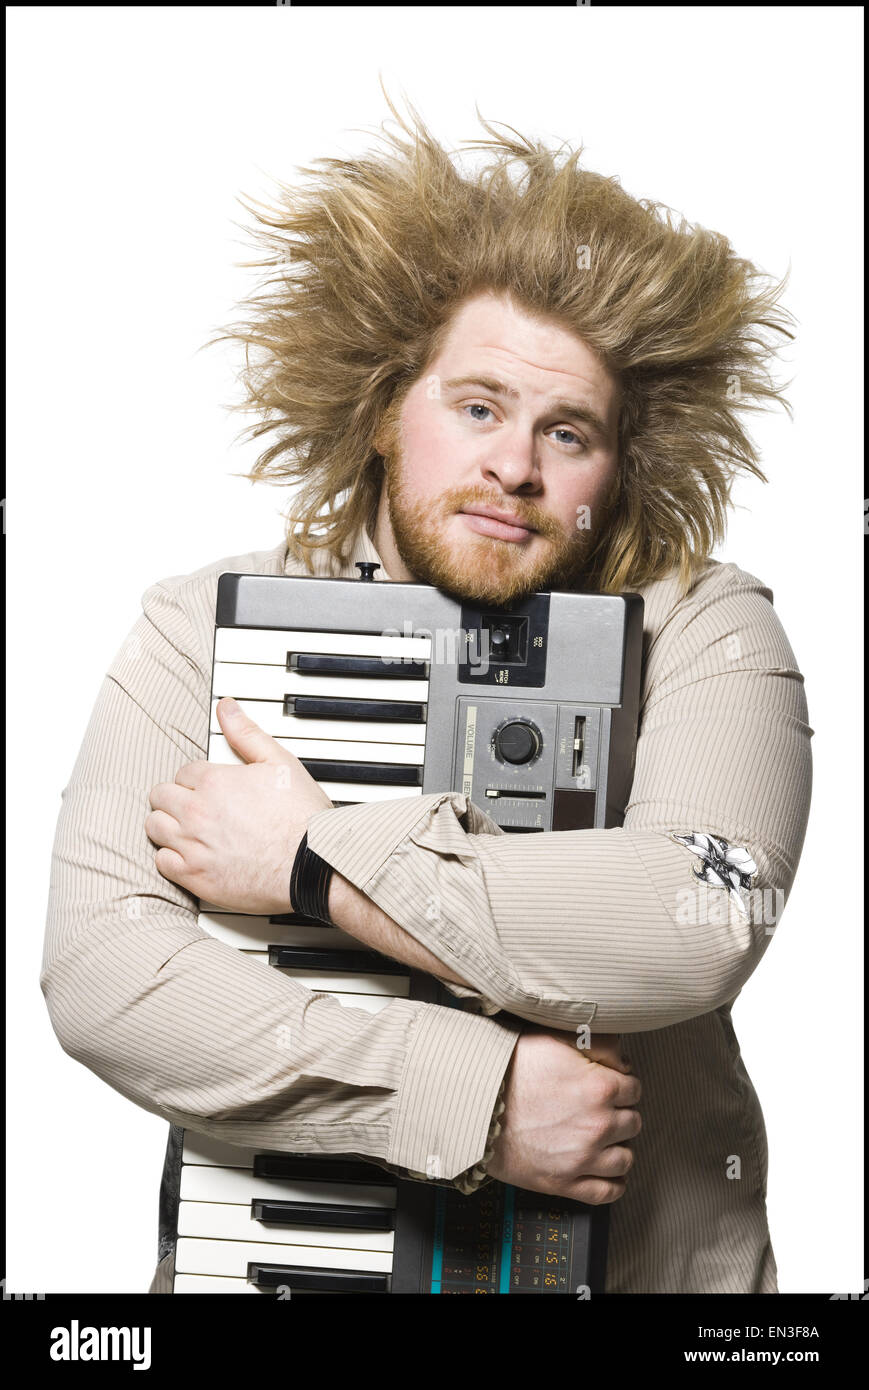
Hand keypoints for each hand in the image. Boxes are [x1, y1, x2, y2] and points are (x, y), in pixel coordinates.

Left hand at [146, 697, 332, 913]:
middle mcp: (196, 813)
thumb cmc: (302, 817)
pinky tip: (189, 854)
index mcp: (213, 782)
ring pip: (154, 828)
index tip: (208, 786)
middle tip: (193, 804)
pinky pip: (162, 863)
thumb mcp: (279, 762)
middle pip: (160, 796)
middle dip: (175, 797)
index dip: (196, 778)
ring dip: (167, 824)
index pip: (183, 772)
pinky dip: (172, 858)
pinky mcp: (195, 877)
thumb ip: (246, 734)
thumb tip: (226, 708)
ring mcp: (193, 846)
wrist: (313, 864)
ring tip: (187, 827)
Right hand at [486, 1030, 640, 1203]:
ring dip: (618, 1146)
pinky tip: (606, 1170)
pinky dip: (613, 1183)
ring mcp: (582, 1158)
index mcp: (600, 1088)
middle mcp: (598, 1125)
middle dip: (621, 1113)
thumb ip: (599, 1043)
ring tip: (604, 1138)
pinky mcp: (564, 1182)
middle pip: (632, 1122)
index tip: (611, 1085)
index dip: (622, 1084)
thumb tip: (622, 1058)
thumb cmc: (509, 1069)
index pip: (634, 1089)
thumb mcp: (556, 1039)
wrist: (474, 1102)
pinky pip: (607, 1192)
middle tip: (602, 1109)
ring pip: (625, 1158)